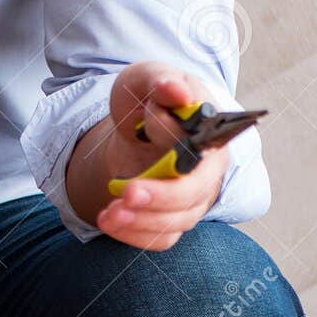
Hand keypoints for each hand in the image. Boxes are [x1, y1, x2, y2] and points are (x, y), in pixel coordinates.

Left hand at [96, 61, 227, 251]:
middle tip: (128, 193)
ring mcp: (193, 198)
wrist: (134, 127)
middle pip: (194, 193)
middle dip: (161, 196)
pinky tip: (110, 221)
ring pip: (177, 221)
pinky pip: (161, 237)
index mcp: (208, 134)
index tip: (150, 141)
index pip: (205, 150)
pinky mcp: (174, 217)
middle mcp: (207, 170)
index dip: (182, 154)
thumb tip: (177, 91)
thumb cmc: (146, 100)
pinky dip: (134, 234)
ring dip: (141, 221)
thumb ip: (159, 81)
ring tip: (108, 214)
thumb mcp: (144, 80)